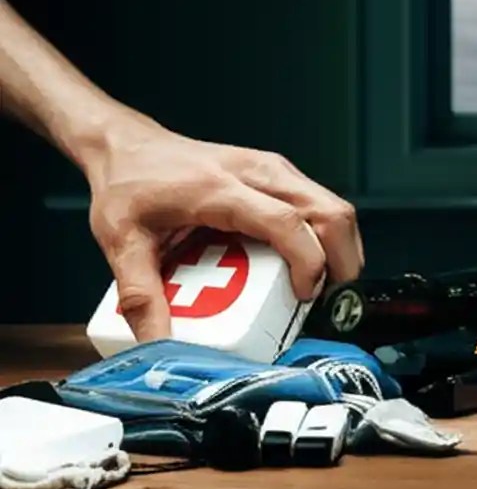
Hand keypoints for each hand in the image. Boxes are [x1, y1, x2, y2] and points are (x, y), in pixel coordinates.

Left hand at [82, 112, 363, 341]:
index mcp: (220, 189)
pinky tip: (305, 264)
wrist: (128, 144)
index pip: (288, 222)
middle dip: (343, 263)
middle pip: (332, 213)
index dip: (309, 264)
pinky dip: (326, 240)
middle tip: (326, 302)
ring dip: (340, 252)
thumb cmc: (129, 185)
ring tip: (320, 288)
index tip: (304, 298)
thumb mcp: (121, 243)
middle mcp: (258, 173)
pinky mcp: (281, 175)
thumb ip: (142, 297)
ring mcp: (275, 170)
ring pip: (335, 209)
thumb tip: (160, 345)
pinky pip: (322, 207)